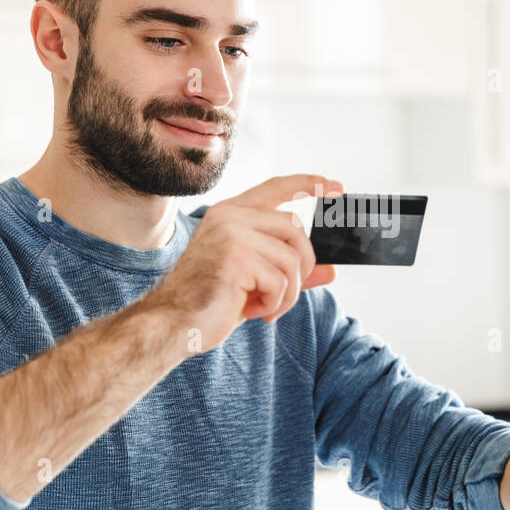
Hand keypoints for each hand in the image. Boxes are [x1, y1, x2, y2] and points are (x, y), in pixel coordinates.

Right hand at [140, 174, 341, 355]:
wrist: (173, 325)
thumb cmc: (211, 303)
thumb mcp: (258, 282)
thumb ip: (291, 271)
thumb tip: (332, 270)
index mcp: (230, 214)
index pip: (276, 187)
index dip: (308, 184)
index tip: (336, 186)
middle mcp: (230, 216)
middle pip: (295, 229)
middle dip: (302, 266)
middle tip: (282, 295)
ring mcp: (231, 233)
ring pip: (293, 258)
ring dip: (287, 292)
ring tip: (264, 306)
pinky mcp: (235, 256)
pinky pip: (281, 280)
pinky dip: (275, 303)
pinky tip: (251, 310)